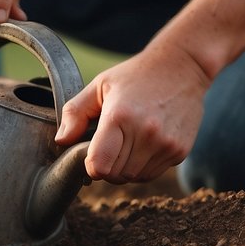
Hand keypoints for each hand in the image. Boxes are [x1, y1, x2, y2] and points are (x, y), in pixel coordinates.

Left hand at [55, 41, 211, 182]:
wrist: (183, 67)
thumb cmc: (136, 76)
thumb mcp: (99, 85)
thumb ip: (75, 114)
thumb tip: (60, 141)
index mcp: (119, 116)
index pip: (99, 165)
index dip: (90, 165)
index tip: (90, 154)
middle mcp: (145, 133)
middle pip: (115, 175)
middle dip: (106, 166)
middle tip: (108, 146)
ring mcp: (165, 144)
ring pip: (133, 178)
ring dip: (124, 168)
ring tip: (126, 143)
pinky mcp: (179, 151)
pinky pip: (152, 174)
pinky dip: (142, 166)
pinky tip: (142, 144)